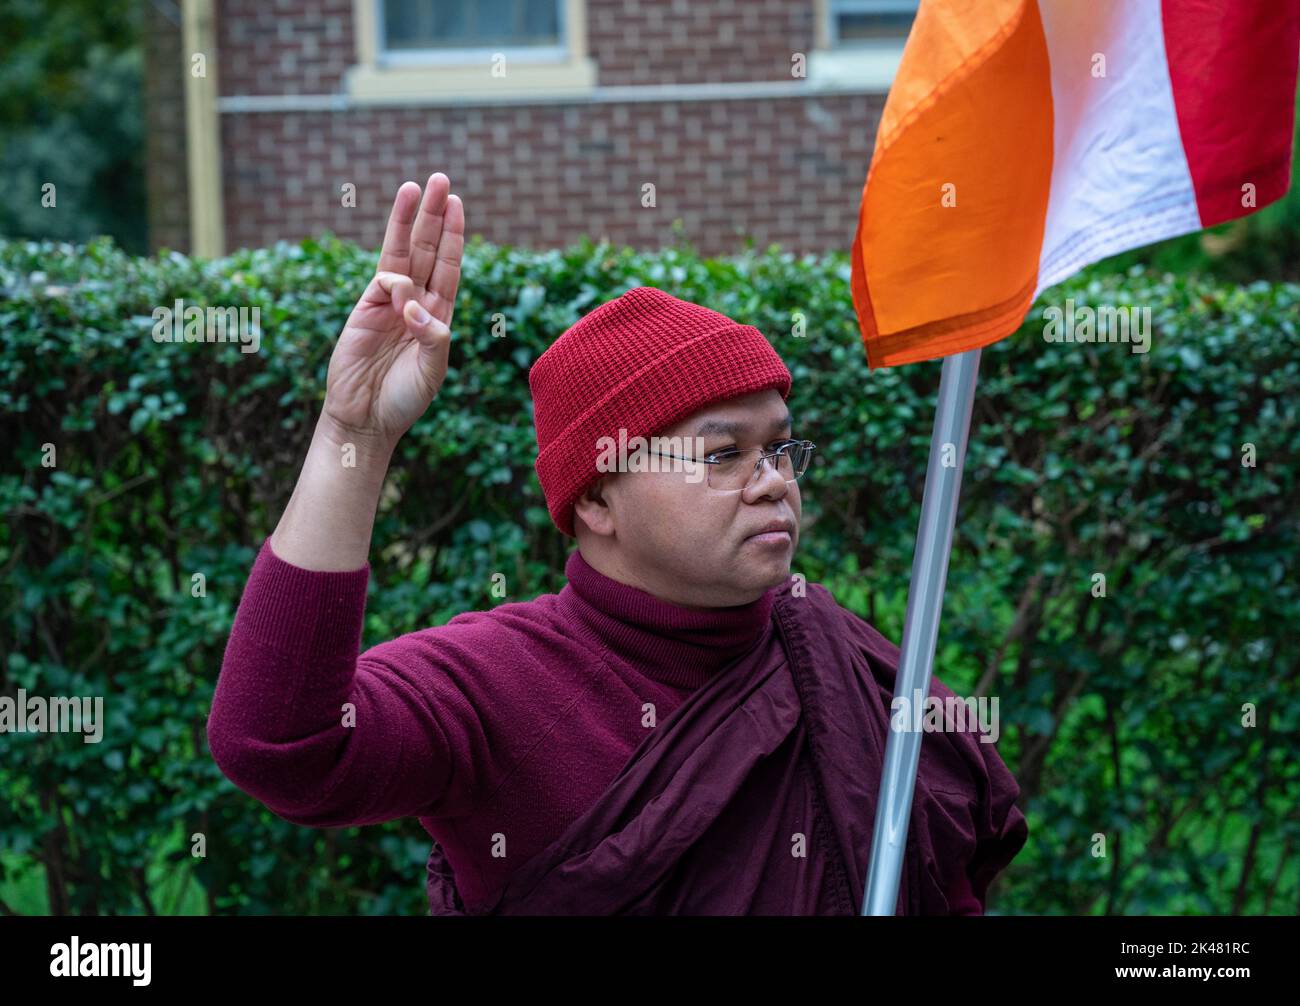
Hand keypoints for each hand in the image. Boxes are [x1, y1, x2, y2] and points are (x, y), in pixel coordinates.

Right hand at [322, 173, 464, 448]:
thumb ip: (432, 337)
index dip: (452, 235)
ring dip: (406, 221)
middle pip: (426, 249)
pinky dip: (394, 281)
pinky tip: (399, 296)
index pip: (448, 266)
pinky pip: (382, 281)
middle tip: (440, 179)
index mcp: (437, 315)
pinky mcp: (364, 310)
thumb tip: (415, 303)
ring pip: (400, 254)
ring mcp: (388, 304)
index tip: (457, 204)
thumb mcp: (432, 371)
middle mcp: (415, 303)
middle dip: (433, 215)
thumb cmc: (404, 399)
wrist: (365, 419)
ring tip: (412, 188)